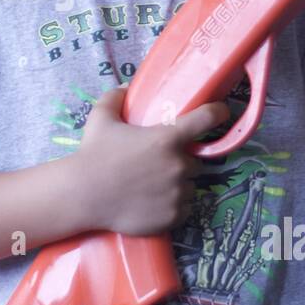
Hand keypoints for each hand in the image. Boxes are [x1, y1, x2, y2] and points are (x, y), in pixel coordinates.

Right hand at [72, 84, 229, 236]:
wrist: (82, 196)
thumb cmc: (93, 154)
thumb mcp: (101, 118)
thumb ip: (115, 98)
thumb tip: (125, 87)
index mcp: (167, 138)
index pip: (205, 119)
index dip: (217, 112)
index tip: (221, 112)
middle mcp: (179, 165)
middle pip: (194, 161)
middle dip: (181, 161)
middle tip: (158, 164)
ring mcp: (178, 193)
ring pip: (189, 186)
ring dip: (178, 184)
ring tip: (154, 186)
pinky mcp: (173, 216)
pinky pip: (184, 208)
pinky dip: (174, 206)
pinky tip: (154, 203)